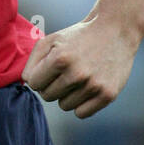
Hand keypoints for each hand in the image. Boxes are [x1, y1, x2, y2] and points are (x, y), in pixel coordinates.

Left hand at [21, 14, 138, 118]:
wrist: (115, 31)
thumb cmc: (77, 37)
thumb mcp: (51, 41)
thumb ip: (32, 62)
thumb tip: (28, 83)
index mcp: (60, 59)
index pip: (34, 84)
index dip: (40, 76)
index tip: (50, 68)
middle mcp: (77, 74)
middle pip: (47, 96)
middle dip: (52, 86)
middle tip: (66, 72)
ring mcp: (94, 85)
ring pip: (64, 106)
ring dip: (67, 95)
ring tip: (79, 77)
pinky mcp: (108, 94)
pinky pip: (81, 113)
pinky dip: (81, 104)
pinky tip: (87, 88)